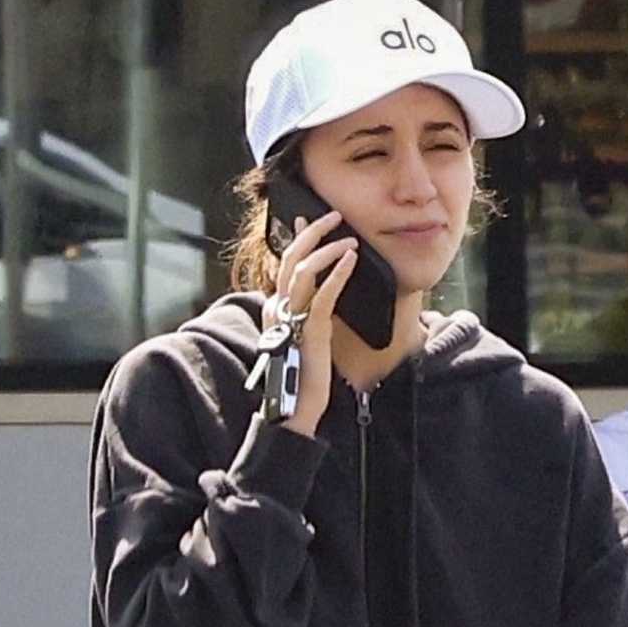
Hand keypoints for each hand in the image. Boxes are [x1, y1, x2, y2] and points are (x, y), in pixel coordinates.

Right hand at [263, 208, 358, 437]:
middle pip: (291, 257)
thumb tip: (321, 299)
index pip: (284, 264)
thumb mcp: (303, 339)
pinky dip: (339, 272)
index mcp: (275, 308)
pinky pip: (323, 293)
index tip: (307, 220)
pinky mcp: (309, 329)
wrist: (294, 409)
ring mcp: (291, 317)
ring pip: (304, 269)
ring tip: (350, 239)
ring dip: (329, 248)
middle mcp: (278, 307)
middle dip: (312, 232)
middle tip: (333, 216)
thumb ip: (306, 316)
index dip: (297, 239)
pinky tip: (352, 260)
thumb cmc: (301, 378)